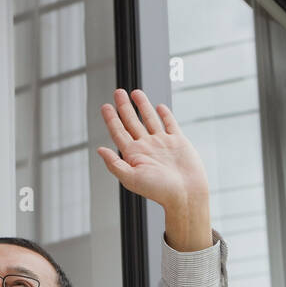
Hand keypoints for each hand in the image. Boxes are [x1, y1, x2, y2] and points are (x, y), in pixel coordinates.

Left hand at [97, 88, 209, 218]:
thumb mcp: (131, 179)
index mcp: (134, 155)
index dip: (111, 119)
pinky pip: (170, 124)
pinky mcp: (178, 142)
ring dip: (142, 106)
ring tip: (135, 92)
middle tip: (118, 92)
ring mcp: (162, 143)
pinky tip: (159, 107)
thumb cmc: (160, 191)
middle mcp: (147, 147)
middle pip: (132, 122)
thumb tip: (100, 150)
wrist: (186, 194)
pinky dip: (164, 115)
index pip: (119, 132)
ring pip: (149, 119)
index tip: (105, 106)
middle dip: (124, 107)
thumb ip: (114, 164)